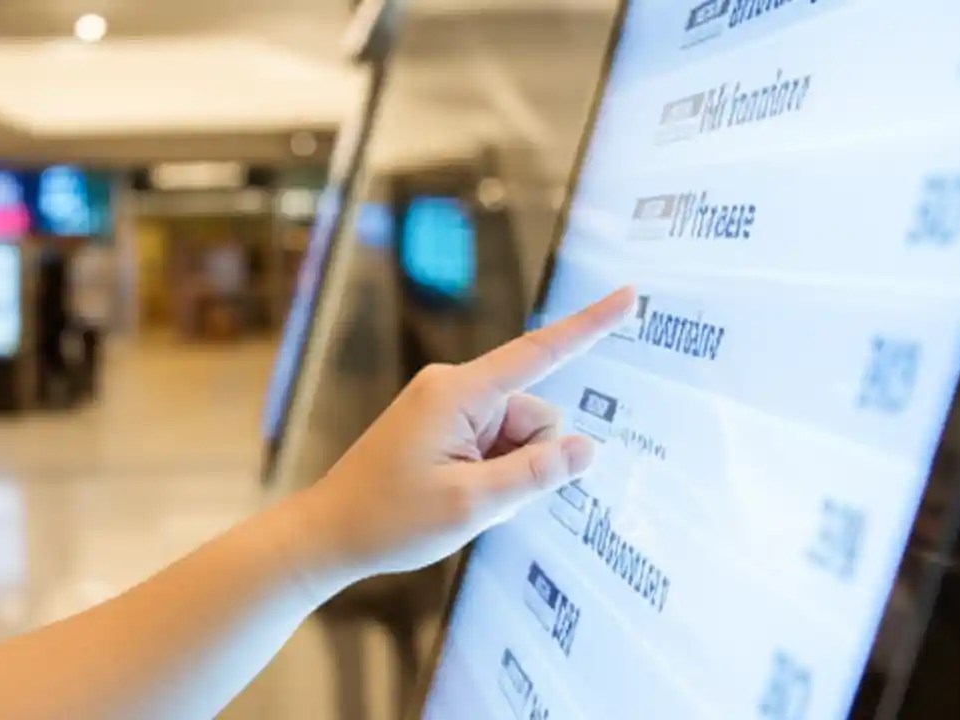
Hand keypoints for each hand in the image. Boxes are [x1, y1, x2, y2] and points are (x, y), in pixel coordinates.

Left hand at [293, 288, 635, 578]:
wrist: (329, 534)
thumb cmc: (390, 518)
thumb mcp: (472, 504)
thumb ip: (536, 474)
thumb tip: (587, 448)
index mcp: (458, 392)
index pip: (541, 352)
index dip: (590, 324)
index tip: (630, 294)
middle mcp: (455, 388)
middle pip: (535, 415)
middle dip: (527, 460)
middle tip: (478, 496)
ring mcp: (449, 406)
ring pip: (519, 436)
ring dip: (507, 473)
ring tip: (458, 498)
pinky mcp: (444, 425)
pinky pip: (496, 445)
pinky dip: (491, 474)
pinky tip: (454, 495)